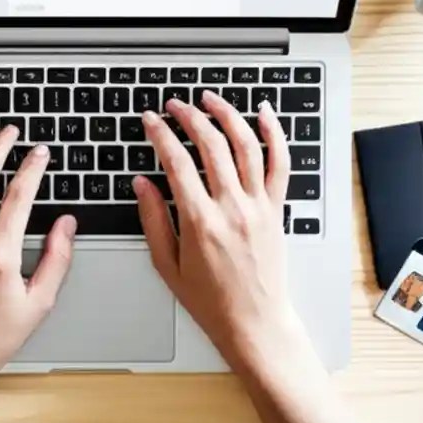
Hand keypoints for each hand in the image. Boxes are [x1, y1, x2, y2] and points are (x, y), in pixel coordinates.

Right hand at [134, 92, 301, 366]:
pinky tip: (263, 114)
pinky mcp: (276, 209)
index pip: (176, 162)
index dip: (160, 134)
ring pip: (245, 145)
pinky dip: (274, 134)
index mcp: (200, 222)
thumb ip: (154, 220)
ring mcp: (258, 206)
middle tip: (175, 106)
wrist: (255, 323)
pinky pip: (280, 163)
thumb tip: (142, 183)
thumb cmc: (211, 301)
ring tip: (210, 100)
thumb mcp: (167, 265)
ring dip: (227, 115)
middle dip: (189, 117)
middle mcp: (232, 208)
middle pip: (210, 145)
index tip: (150, 120)